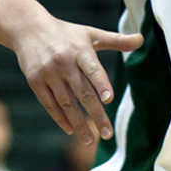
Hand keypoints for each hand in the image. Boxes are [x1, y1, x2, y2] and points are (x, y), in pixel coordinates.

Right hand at [12, 14, 142, 143]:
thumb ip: (116, 40)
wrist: (29, 29)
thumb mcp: (91, 34)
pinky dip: (60, 118)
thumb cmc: (67, 33)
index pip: (93, 68)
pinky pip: (49, 104)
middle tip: (108, 134)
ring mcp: (48, 73)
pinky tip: (71, 130)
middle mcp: (64, 63)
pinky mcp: (35, 82)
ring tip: (90, 140)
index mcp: (80, 51)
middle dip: (96, 115)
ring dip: (78, 123)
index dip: (101, 83)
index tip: (109, 99)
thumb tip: (141, 39)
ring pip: (66, 103)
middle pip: (82, 92)